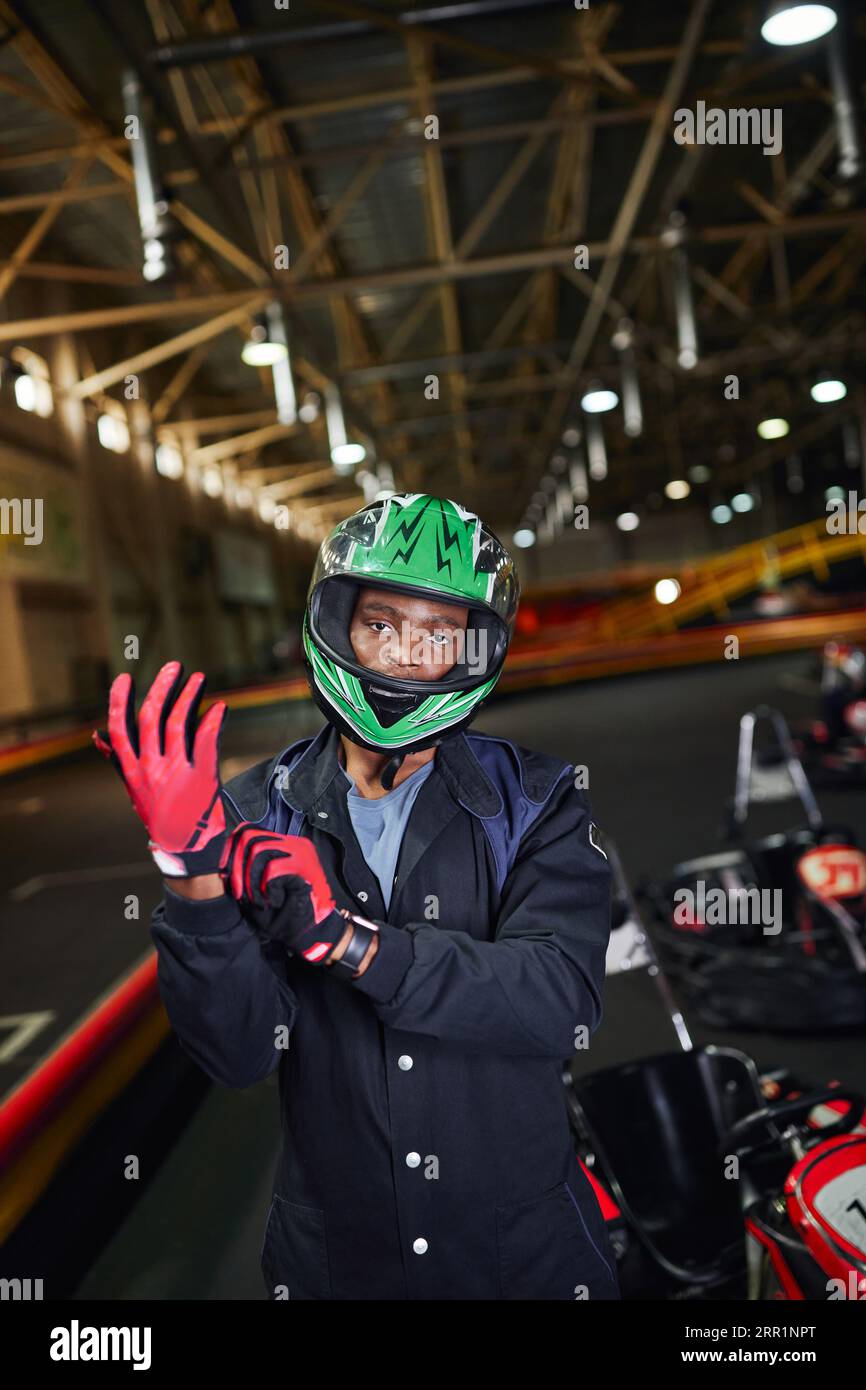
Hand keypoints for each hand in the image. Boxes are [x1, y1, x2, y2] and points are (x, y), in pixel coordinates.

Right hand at [94, 661, 227, 877]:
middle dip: (161, 687)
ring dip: (188, 696)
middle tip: (173, 666)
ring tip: (198, 678)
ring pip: (178, 723)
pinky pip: (206, 739)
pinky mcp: (202, 776)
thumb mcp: (135, 791)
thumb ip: (120, 761)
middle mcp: (151, 769)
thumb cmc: (162, 816)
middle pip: (151, 718)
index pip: (120, 729)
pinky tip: (219, 706)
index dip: (119, 701)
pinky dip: (213, 719)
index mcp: (132, 772)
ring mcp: (177, 772)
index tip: (123, 678)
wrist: (190, 850)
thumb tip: (97, 736)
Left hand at [220, 825, 345, 964]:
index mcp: (284, 845)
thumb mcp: (257, 890)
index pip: (248, 831)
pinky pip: (271, 869)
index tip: (224, 876)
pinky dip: (265, 888)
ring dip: (251, 880)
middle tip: (239, 893)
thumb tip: (220, 861)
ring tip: (258, 900)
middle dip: (237, 866)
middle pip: (250, 836)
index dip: (231, 852)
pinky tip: (273, 902)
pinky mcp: (305, 867)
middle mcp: (293, 843)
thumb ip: (244, 871)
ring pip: (258, 850)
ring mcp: (301, 853)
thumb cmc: (285, 915)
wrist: (313, 934)